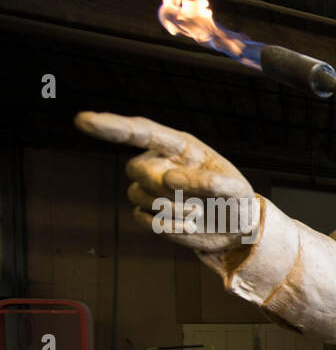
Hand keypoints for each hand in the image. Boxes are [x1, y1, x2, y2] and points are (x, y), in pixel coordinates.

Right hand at [74, 112, 257, 251]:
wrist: (235, 228)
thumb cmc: (237, 200)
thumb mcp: (236, 190)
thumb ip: (211, 182)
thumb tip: (170, 178)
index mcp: (178, 147)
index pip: (141, 132)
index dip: (112, 126)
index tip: (84, 120)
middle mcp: (159, 163)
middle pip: (136, 169)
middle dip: (161, 188)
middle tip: (197, 202)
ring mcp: (150, 188)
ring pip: (139, 195)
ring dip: (171, 210)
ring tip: (198, 213)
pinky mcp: (148, 212)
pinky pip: (145, 219)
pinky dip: (168, 227)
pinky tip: (189, 226)